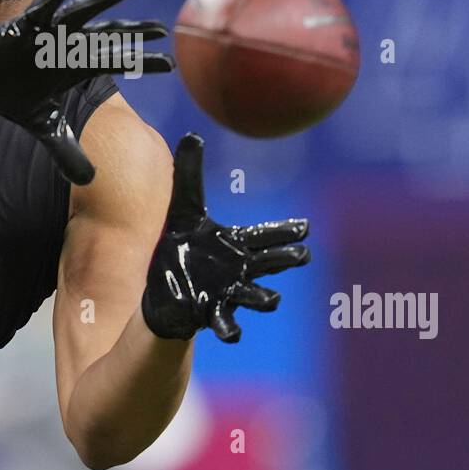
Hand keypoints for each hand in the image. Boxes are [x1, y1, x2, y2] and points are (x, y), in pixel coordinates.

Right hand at [0, 0, 173, 184]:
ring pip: (79, 16)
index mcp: (75, 67)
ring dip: (99, 2)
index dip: (141, 62)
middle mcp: (68, 47)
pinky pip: (41, 11)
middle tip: (162, 29)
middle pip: (106, 37)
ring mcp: (48, 34)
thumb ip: (66, 148)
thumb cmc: (14, 92)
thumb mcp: (43, 125)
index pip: (116, 62)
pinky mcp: (24, 27)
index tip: (170, 66)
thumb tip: (89, 179)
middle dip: (132, 32)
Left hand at [141, 133, 310, 342]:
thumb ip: (190, 174)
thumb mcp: (183, 207)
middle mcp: (239, 269)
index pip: (265, 235)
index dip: (284, 231)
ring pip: (254, 295)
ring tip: (273, 301)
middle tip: (303, 254)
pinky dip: (230, 328)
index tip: (306, 227)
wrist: (163, 287)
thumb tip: (192, 135)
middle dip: (285, 258)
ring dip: (264, 298)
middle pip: (269, 263)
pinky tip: (234, 335)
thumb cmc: (179, 247)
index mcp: (235, 244)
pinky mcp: (211, 311)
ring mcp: (228, 292)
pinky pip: (226, 322)